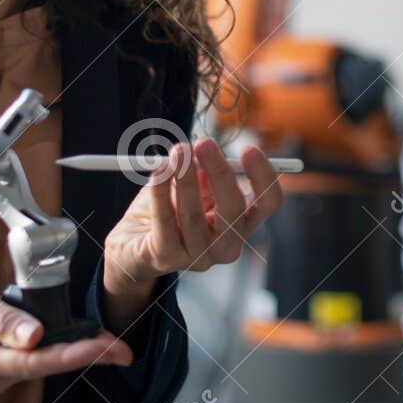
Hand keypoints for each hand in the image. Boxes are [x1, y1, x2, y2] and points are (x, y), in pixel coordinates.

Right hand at [0, 268, 130, 393]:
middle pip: (48, 366)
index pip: (36, 361)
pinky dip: (65, 347)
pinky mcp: (7, 364)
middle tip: (125, 351)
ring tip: (114, 345)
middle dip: (86, 356)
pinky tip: (89, 341)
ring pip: (47, 363)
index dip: (74, 354)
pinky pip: (41, 357)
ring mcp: (0, 373)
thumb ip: (1, 319)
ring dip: (80, 352)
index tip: (104, 347)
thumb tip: (34, 336)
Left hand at [103, 137, 283, 293]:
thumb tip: (205, 148)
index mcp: (242, 222)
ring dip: (184, 178)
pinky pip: (164, 222)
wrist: (134, 242)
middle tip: (203, 143)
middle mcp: (226, 244)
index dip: (264, 177)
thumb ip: (203, 169)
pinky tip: (158, 172)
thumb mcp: (193, 184)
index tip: (249, 149)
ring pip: (194, 215)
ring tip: (177, 151)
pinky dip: (160, 193)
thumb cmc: (170, 208)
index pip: (268, 203)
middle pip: (234, 209)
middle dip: (219, 172)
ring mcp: (198, 256)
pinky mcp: (167, 258)